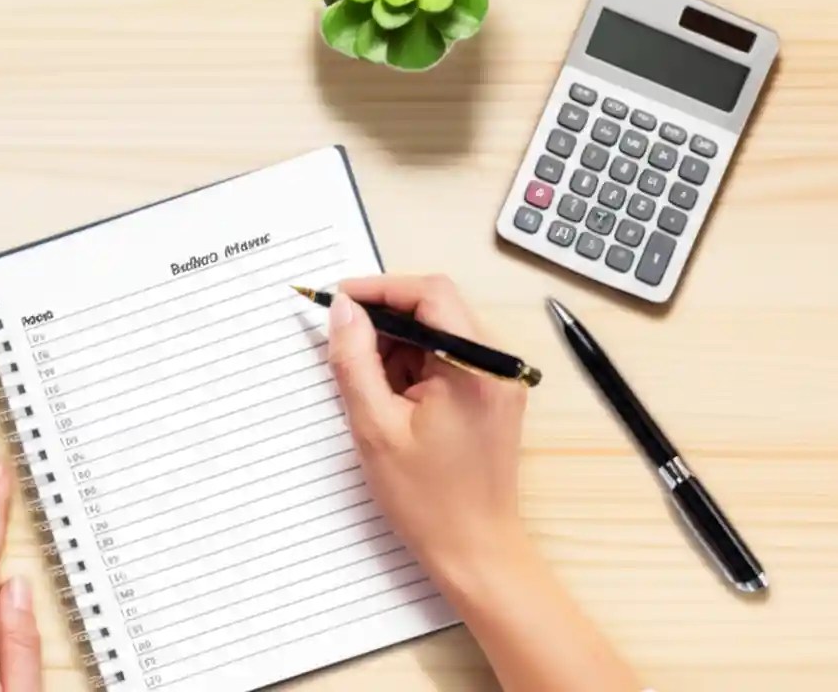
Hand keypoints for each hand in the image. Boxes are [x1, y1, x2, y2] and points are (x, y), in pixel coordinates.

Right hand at [326, 275, 528, 581]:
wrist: (475, 549)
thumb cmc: (429, 500)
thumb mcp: (375, 427)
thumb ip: (354, 361)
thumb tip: (343, 312)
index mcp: (474, 366)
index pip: (429, 293)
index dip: (379, 289)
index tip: (340, 301)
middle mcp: (496, 363)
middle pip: (435, 308)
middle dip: (384, 323)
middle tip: (344, 348)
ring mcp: (498, 378)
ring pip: (438, 332)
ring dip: (397, 348)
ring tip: (372, 393)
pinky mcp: (491, 393)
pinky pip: (446, 358)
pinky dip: (413, 367)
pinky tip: (392, 402)